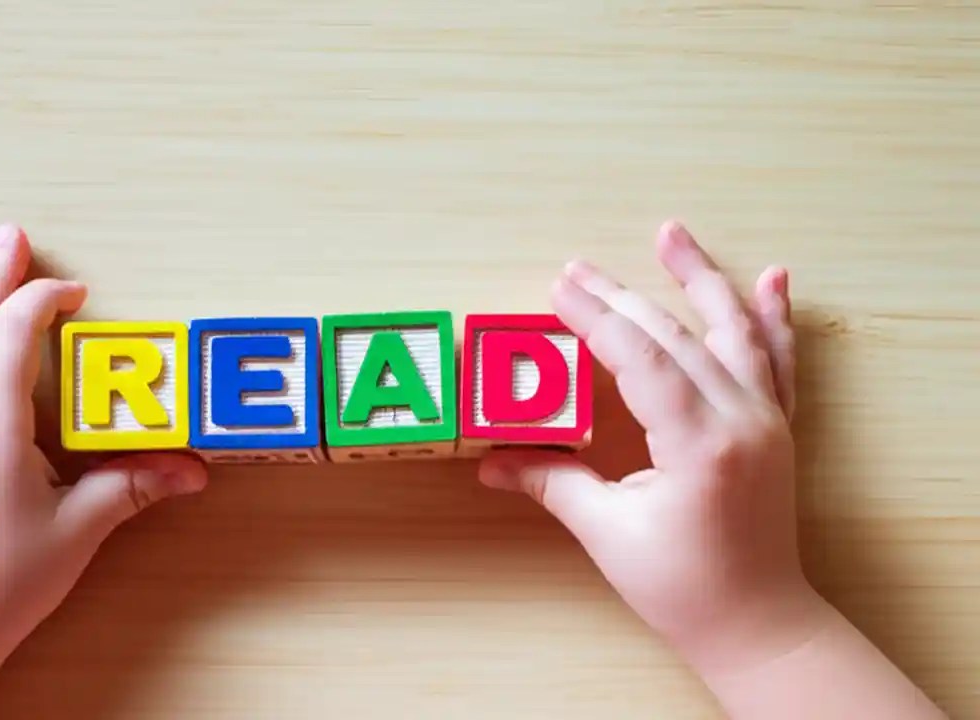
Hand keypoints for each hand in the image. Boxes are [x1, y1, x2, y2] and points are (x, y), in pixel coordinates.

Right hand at [479, 221, 817, 672]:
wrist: (759, 625)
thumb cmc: (685, 588)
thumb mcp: (609, 534)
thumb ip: (554, 482)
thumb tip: (491, 461)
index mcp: (700, 444)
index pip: (642, 359)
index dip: (597, 319)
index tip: (560, 287)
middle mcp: (742, 420)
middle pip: (678, 337)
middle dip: (622, 297)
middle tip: (576, 267)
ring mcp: (768, 420)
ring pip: (736, 331)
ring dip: (703, 279)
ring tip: (672, 234)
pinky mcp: (778, 428)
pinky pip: (780, 360)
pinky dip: (772, 317)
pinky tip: (771, 279)